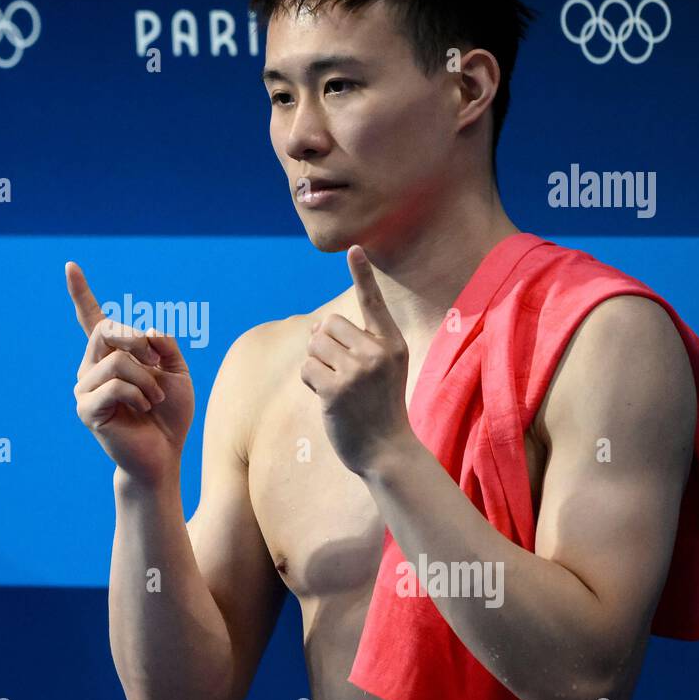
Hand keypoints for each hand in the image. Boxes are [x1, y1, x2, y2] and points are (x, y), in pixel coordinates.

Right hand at [66, 261, 194, 484]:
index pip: (91, 318)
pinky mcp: (86, 410)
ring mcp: (85, 389)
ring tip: (155, 399)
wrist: (165, 454)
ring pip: (115, 360)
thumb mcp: (178, 371)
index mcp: (111, 355)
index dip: (81, 292)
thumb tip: (146, 330)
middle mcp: (91, 368)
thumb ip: (164, 345)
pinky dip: (138, 394)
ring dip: (146, 378)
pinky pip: (114, 385)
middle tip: (158, 362)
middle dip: (138, 341)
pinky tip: (144, 408)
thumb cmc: (170, 414)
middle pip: (105, 330)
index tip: (71, 266)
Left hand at [300, 244, 413, 478]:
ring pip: (313, 344)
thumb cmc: (380, 408)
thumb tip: (316, 326)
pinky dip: (310, 381)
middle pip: (327, 325)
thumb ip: (358, 344)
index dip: (362, 274)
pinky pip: (306, 368)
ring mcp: (357, 372)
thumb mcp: (383, 370)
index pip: (372, 302)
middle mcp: (377, 353)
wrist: (387, 451)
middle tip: (340, 371)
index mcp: (392, 344)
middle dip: (323, 344)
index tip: (354, 248)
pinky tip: (327, 397)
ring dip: (316, 364)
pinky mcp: (336, 390)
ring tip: (336, 386)